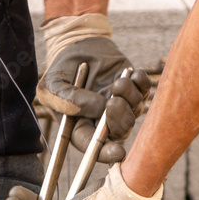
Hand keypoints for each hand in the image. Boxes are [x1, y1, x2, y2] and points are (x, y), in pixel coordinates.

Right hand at [37, 15, 151, 162]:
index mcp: (82, 128)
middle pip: (120, 133)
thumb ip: (69, 100)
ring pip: (135, 113)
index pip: (96, 149)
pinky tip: (130, 74)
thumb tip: (99, 108)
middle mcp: (104, 122)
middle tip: (113, 102)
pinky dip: (140, 83)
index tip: (118, 152)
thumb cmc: (62, 69)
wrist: (77, 44)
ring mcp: (121, 106)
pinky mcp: (134, 89)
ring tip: (117, 82)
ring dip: (129, 98)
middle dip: (120, 120)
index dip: (107, 154)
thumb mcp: (52, 85)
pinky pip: (146, 92)